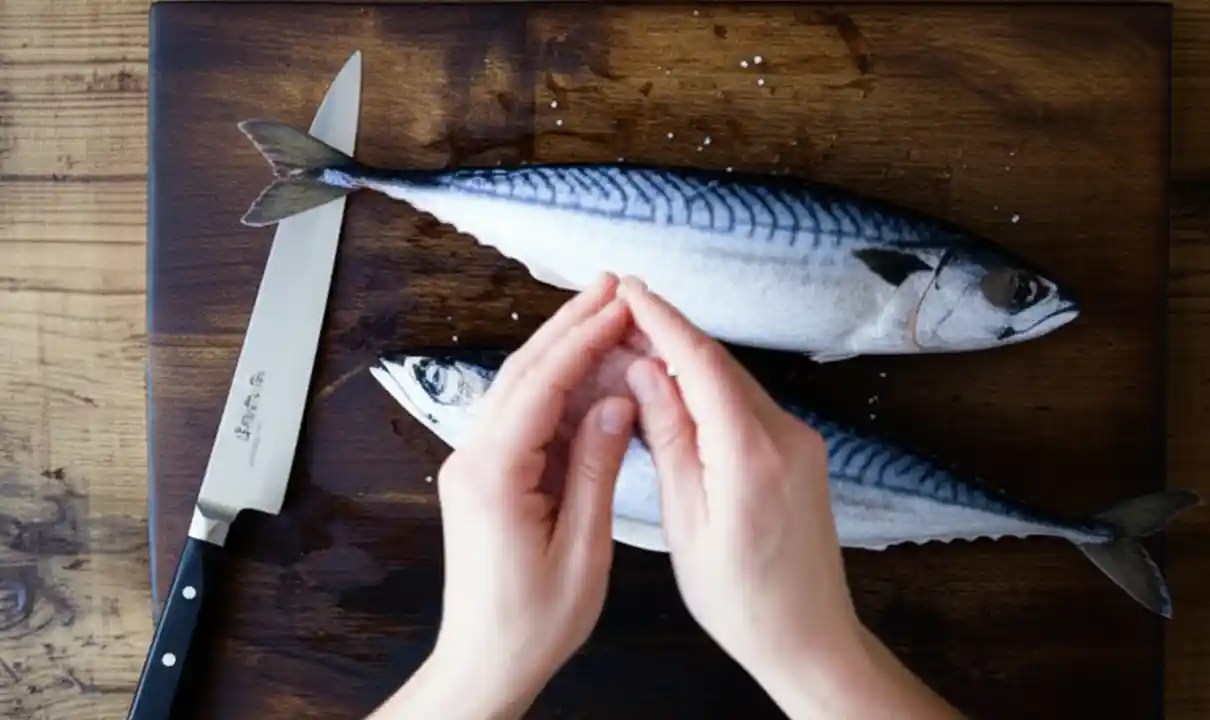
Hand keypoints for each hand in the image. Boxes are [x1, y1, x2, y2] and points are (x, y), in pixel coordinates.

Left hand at [370, 275, 636, 719]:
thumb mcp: (581, 551)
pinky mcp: (485, 476)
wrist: (485, 661)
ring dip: (562, 349)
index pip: (541, 387)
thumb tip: (615, 402)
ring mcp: (475, 466)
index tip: (618, 304)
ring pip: (520, 389)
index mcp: (494, 477)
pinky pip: (522, 417)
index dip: (583, 339)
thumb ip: (596, 469)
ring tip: (605, 314)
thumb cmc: (533, 623)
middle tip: (610, 285)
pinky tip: (589, 371)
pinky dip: (556, 388)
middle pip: (523, 373)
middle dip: (569, 325)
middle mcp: (474, 460)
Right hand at [619, 278, 960, 719]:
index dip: (662, 319)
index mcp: (751, 454)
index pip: (700, 363)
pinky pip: (750, 406)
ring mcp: (801, 442)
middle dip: (670, 333)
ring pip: (735, 382)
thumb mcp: (686, 521)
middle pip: (719, 365)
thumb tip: (644, 371)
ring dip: (688, 361)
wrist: (809, 637)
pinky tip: (678, 392)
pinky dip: (711, 391)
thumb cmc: (739, 598)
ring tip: (637, 346)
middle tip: (620, 312)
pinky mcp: (803, 453)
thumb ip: (668, 438)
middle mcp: (786, 435)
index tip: (628, 288)